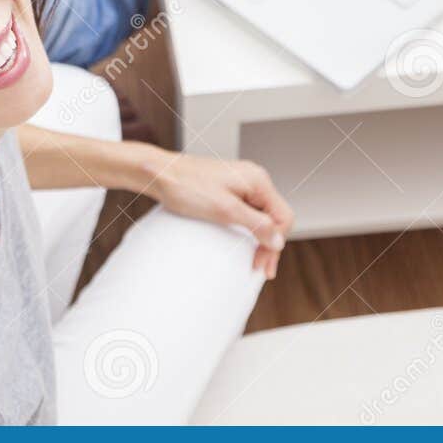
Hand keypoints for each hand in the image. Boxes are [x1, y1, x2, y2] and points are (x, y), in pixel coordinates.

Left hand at [144, 153, 293, 278]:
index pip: (283, 216)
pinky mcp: (228, 190)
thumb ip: (255, 224)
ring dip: (259, 238)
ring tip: (254, 260)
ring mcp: (240, 185)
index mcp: (257, 180)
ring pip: (261, 216)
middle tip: (260, 268)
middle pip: (274, 217)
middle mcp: (252, 180)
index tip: (262, 263)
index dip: (276, 243)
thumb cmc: (186, 185)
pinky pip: (247, 213)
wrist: (159, 174)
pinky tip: (242, 243)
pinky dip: (247, 230)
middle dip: (269, 244)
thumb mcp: (224, 209)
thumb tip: (278, 240)